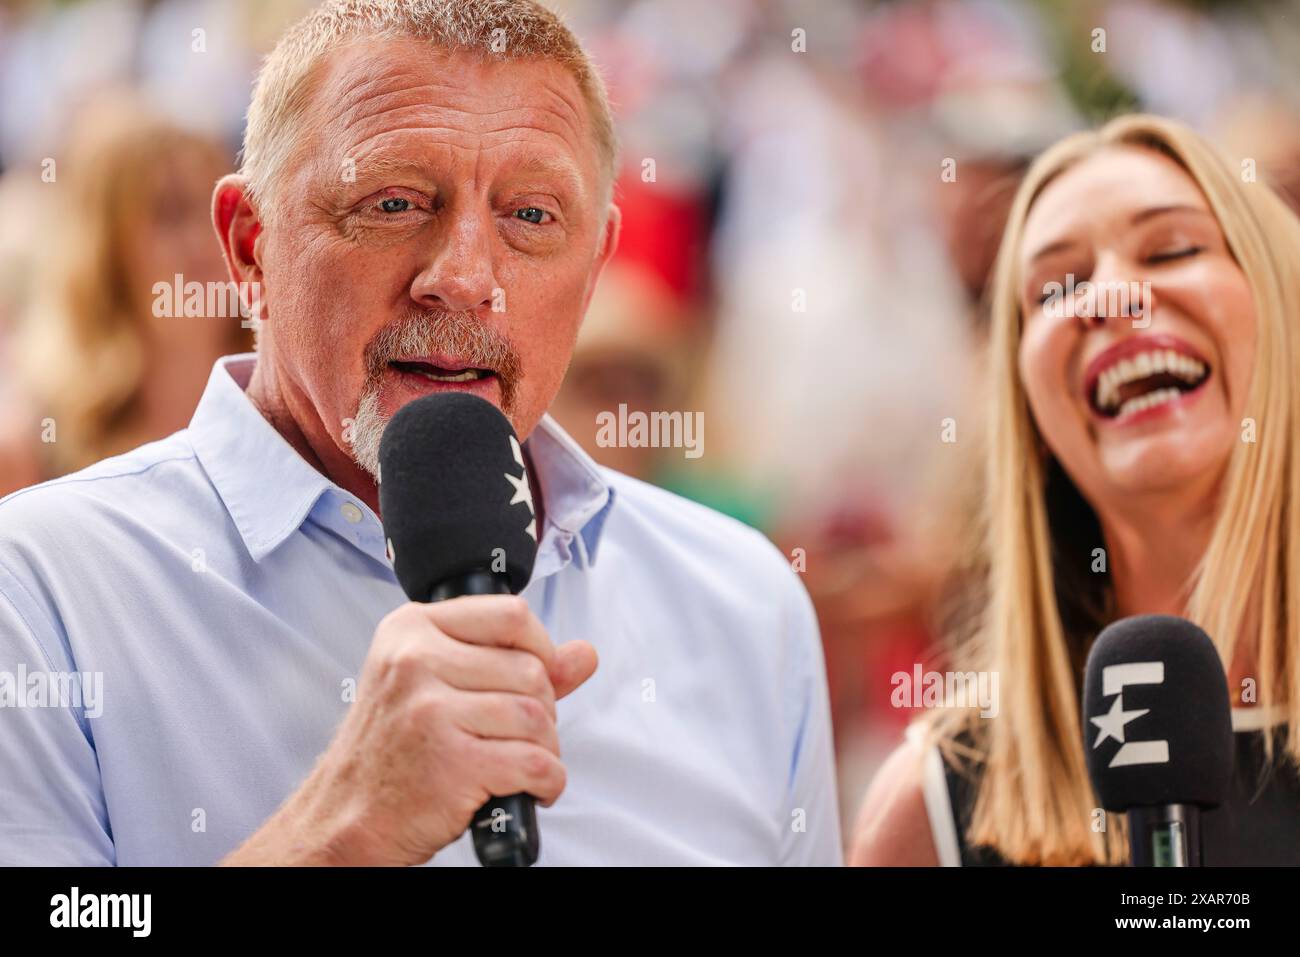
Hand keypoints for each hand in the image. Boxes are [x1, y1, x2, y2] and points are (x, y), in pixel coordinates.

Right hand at [222, 595, 597, 865]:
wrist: (346, 816)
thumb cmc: (392, 751)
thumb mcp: (436, 685)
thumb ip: (511, 663)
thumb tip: (583, 654)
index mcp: (411, 630)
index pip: (510, 614)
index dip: (540, 648)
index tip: (537, 675)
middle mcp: (416, 661)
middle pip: (531, 670)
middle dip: (543, 709)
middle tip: (519, 735)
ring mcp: (431, 711)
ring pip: (536, 716)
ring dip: (545, 748)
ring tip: (522, 762)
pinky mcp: (452, 762)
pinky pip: (535, 763)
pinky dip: (547, 781)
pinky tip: (530, 788)